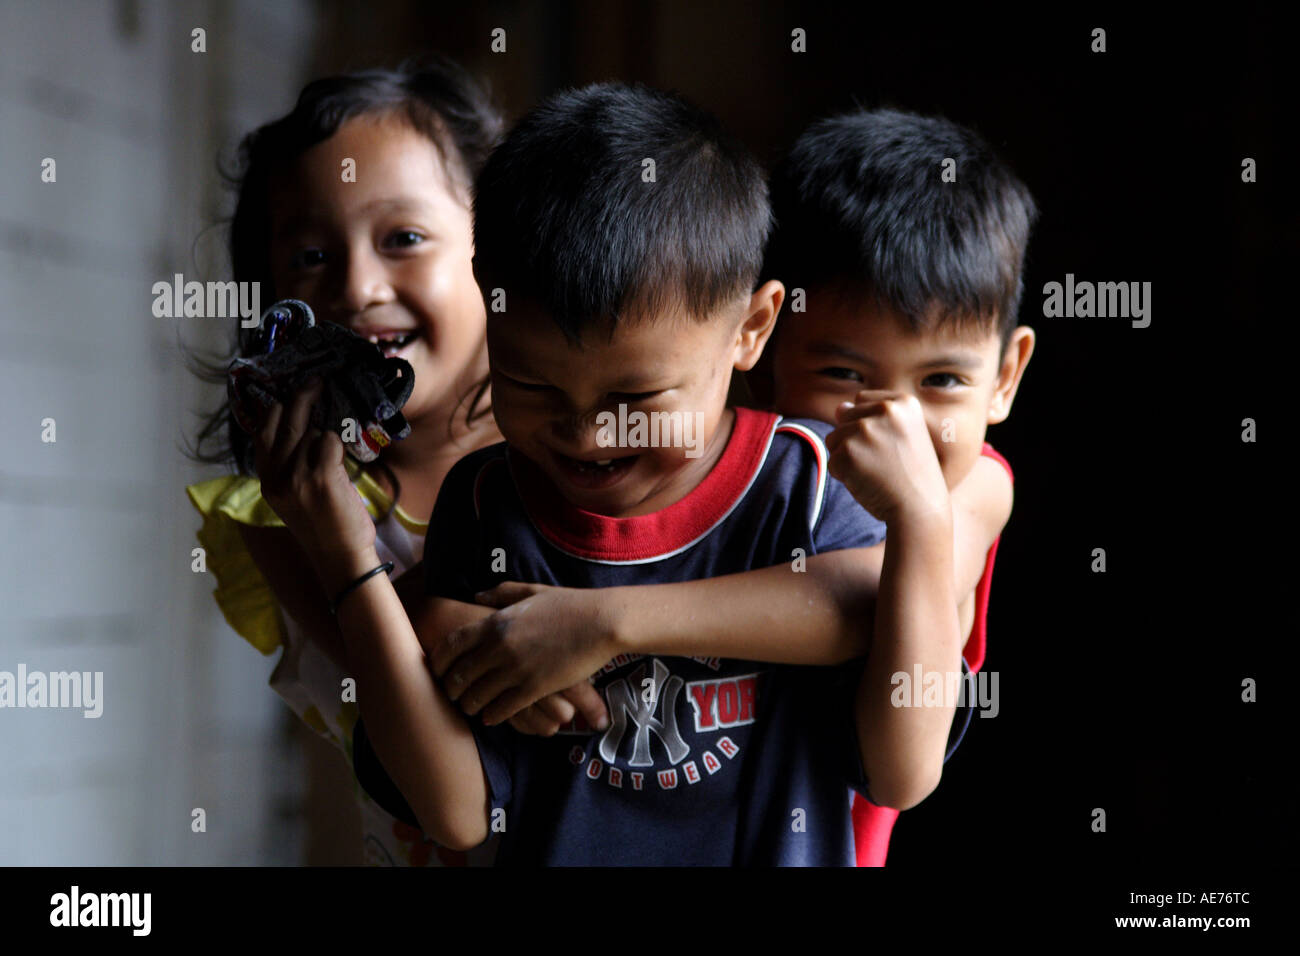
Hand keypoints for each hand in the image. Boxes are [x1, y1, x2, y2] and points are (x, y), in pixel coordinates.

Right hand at [250, 379, 377, 591]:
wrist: (341, 556)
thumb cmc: (325, 527)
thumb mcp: (294, 498)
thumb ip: (290, 469)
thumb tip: (304, 434)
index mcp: (267, 482)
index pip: (262, 435)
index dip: (274, 411)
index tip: (285, 395)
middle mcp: (277, 477)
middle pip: (285, 424)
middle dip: (300, 397)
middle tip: (315, 381)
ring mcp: (297, 477)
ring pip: (311, 432)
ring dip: (327, 427)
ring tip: (336, 425)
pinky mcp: (321, 478)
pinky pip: (331, 442)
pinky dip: (340, 443)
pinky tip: (346, 455)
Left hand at [428, 581, 618, 726]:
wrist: (602, 622)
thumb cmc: (569, 604)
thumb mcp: (532, 591)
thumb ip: (501, 593)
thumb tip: (476, 596)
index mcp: (495, 622)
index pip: (451, 645)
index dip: (437, 661)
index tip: (435, 670)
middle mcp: (500, 647)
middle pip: (459, 675)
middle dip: (450, 688)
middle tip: (450, 694)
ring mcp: (516, 669)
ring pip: (477, 696)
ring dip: (469, 705)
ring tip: (469, 708)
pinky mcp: (535, 688)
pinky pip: (502, 709)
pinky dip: (492, 716)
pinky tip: (491, 717)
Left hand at [824, 390, 950, 525]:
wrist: (920, 511)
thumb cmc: (912, 475)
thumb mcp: (903, 436)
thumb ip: (873, 417)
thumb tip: (839, 407)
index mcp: (904, 402)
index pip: (861, 401)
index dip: (869, 425)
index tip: (890, 445)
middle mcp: (885, 410)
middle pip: (845, 417)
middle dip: (856, 440)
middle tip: (884, 462)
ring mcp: (865, 430)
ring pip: (834, 439)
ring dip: (848, 458)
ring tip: (876, 471)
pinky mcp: (847, 453)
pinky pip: (832, 462)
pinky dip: (844, 476)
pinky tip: (868, 483)